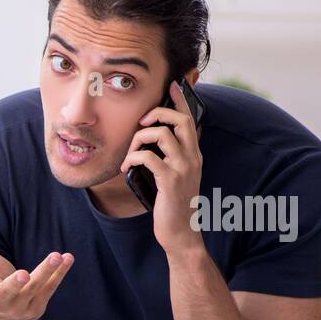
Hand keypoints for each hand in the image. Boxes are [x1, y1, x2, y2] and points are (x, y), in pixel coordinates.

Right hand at [0, 241, 72, 319]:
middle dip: (18, 284)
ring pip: (36, 287)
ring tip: (56, 255)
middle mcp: (5, 301)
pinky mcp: (39, 304)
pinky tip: (69, 257)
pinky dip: (60, 272)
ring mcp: (24, 305)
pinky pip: (51, 286)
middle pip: (12, 291)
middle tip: (24, 274)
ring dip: (46, 272)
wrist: (5, 308)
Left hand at [120, 80, 204, 255]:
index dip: (180, 100)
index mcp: (194, 154)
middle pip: (179, 119)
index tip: (172, 86)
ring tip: (130, 153)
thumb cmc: (173, 206)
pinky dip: (133, 157)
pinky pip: (148, 157)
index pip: (190, 119)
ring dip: (139, 139)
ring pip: (161, 134)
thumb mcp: (176, 178)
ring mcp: (183, 168)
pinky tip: (126, 168)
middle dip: (157, 113)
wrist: (181, 234)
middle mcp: (192, 157)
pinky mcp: (170, 180)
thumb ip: (169, 159)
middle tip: (141, 122)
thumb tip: (151, 144)